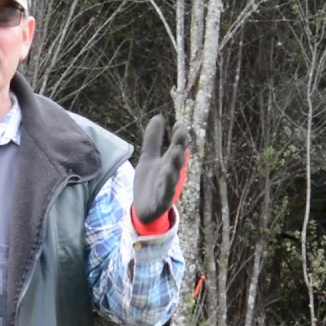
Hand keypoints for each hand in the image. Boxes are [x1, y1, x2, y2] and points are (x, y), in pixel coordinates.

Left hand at [132, 114, 188, 234]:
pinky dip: (166, 192)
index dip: (179, 137)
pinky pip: (165, 197)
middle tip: (181, 136)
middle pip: (177, 161)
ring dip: (175, 167)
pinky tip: (166, 186)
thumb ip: (153, 140)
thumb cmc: (150, 181)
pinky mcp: (161, 203)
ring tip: (177, 155)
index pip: (176, 147)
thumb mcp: (148, 158)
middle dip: (179, 149)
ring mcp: (167, 189)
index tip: (179, 124)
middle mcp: (171, 174)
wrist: (144, 209)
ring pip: (173, 178)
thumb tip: (158, 116)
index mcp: (169, 162)